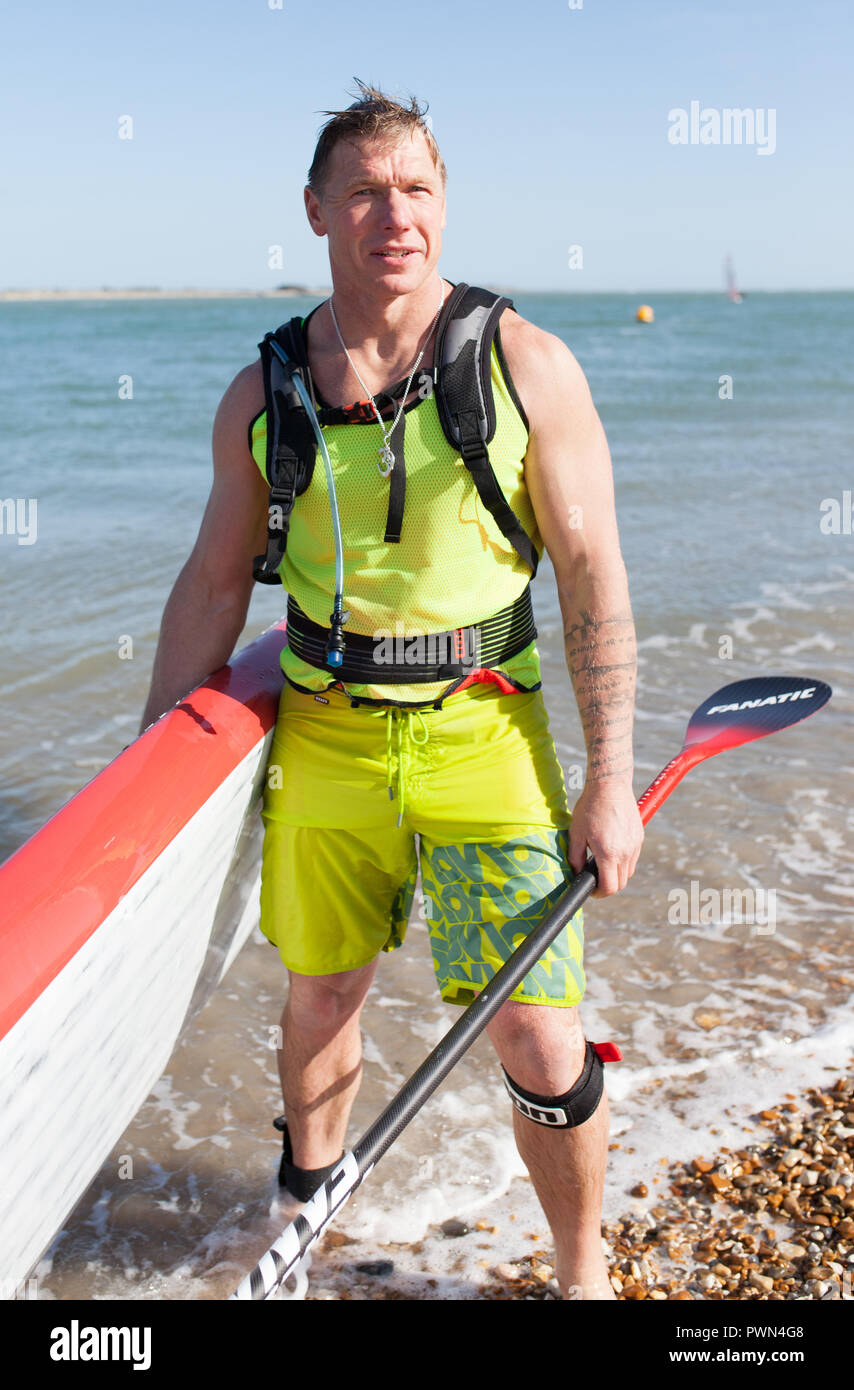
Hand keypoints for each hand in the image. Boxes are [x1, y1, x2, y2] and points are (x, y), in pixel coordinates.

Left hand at [568, 780, 642, 896]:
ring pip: (629, 872)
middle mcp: (626, 852)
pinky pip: (633, 858)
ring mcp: (635, 845)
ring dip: (617, 874)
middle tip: (594, 879)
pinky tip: (611, 850)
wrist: (610, 785)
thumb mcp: (576, 833)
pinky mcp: (639, 837)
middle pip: (621, 883)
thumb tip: (577, 873)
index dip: (599, 893)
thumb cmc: (590, 808)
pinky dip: (623, 862)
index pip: (610, 887)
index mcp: (609, 853)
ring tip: (602, 864)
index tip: (591, 890)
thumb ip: (576, 857)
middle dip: (608, 886)